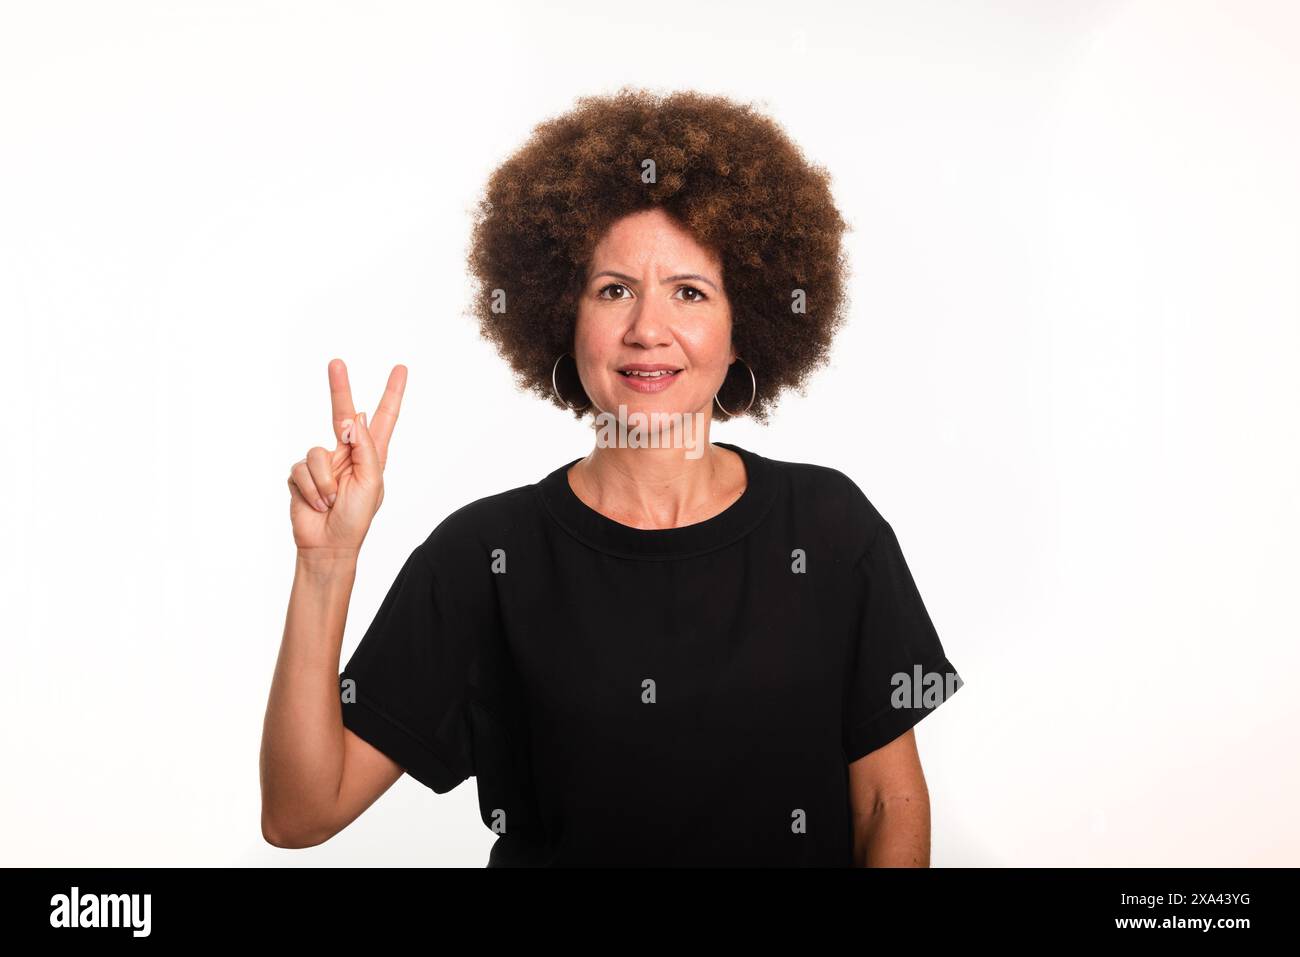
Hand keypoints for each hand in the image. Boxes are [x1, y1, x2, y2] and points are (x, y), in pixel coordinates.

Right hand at [287, 358, 406, 555]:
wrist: (328, 545)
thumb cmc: (356, 518)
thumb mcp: (371, 483)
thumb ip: (365, 449)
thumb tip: (355, 417)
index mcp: (371, 454)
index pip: (382, 418)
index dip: (391, 393)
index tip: (401, 369)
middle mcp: (347, 453)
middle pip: (341, 413)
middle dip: (339, 388)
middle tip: (336, 362)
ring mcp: (322, 463)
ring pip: (316, 452)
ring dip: (324, 481)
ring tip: (330, 501)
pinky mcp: (301, 474)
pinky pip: (301, 469)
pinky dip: (311, 488)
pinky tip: (316, 503)